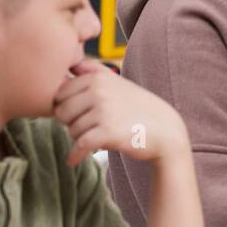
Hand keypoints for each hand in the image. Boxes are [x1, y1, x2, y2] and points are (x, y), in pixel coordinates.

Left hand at [53, 60, 189, 166]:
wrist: (167, 132)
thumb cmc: (140, 109)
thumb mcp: (120, 83)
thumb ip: (95, 71)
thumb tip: (72, 65)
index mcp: (98, 77)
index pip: (60, 94)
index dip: (65, 107)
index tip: (79, 115)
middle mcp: (99, 91)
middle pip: (61, 112)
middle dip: (70, 123)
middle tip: (87, 128)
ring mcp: (104, 111)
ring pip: (71, 130)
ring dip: (79, 139)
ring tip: (95, 138)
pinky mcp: (108, 132)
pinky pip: (79, 145)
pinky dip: (75, 155)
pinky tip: (74, 161)